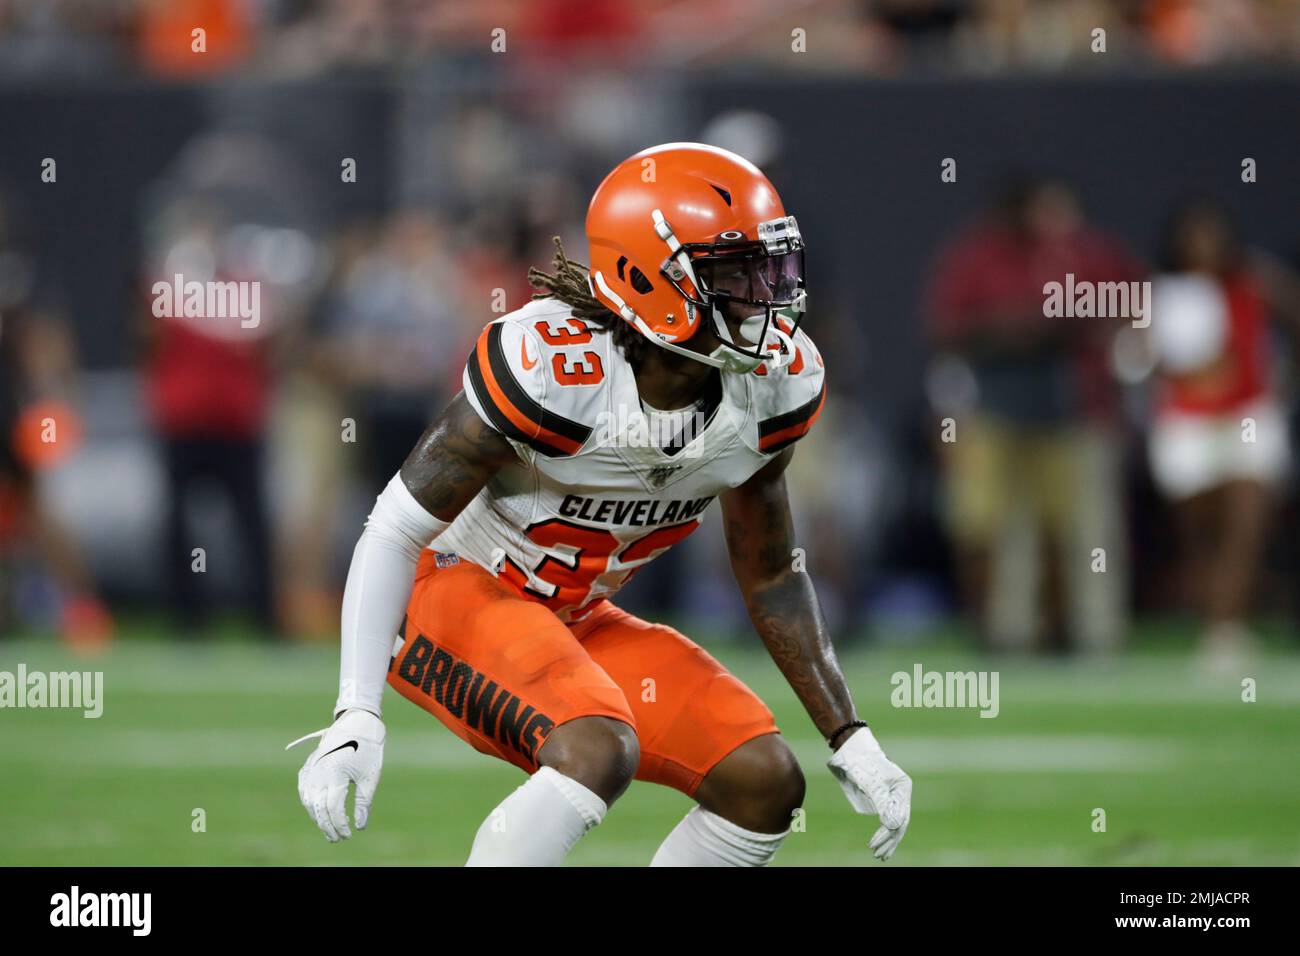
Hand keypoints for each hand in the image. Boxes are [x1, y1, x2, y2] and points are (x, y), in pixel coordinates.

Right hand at [287, 709, 385, 841]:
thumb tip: (360, 826)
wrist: (358, 721)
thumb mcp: (370, 776)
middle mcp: (318, 773)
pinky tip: (317, 810)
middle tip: (338, 838)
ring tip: (329, 827)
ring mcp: (311, 769)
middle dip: (327, 826)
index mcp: (335, 775)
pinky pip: (304, 789)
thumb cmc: (368, 748)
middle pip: (318, 809)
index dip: (339, 825)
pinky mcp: (309, 765)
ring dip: (317, 816)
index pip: (332, 809)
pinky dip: (309, 803)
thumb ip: (363, 802)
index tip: (349, 835)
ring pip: (308, 801)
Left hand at [827, 726, 911, 860]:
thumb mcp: (871, 784)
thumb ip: (883, 804)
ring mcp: (893, 795)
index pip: (900, 818)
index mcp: (903, 787)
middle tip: (877, 855)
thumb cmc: (861, 763)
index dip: (888, 835)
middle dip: (889, 841)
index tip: (873, 845)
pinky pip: (887, 818)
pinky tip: (880, 841)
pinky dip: (884, 831)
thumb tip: (893, 826)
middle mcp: (901, 793)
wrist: (851, 749)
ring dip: (888, 839)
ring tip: (879, 854)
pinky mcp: (884, 797)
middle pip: (899, 822)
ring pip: (894, 822)